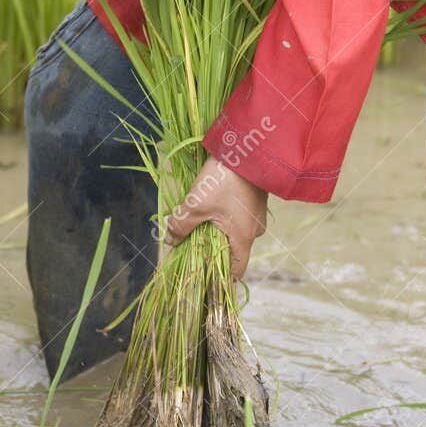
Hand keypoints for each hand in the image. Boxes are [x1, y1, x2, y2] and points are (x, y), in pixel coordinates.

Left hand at [162, 154, 268, 280]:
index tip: (202, 275)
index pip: (236, 271)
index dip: (219, 277)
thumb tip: (170, 240)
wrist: (248, 148)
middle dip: (211, 250)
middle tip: (191, 245)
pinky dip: (223, 218)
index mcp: (243, 238)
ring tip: (197, 222)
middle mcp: (254, 231)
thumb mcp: (196, 204)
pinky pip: (237, 218)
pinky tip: (209, 206)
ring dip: (216, 231)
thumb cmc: (223, 179)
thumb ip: (181, 225)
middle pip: (232, 251)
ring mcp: (256, 216)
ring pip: (234, 233)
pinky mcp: (254, 202)